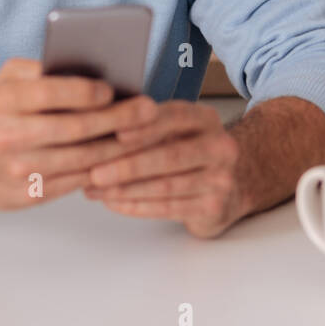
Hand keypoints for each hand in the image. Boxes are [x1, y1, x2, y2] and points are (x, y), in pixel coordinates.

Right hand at [0, 58, 158, 209]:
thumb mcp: (8, 80)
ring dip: (120, 147)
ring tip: (146, 134)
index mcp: (4, 100)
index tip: (113, 90)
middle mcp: (8, 136)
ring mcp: (18, 170)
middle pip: (76, 129)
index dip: (88, 92)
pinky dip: (104, 169)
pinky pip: (77, 181)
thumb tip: (97, 71)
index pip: (53, 93)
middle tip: (148, 110)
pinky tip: (124, 158)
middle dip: (118, 119)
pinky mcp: (29, 196)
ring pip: (83, 159)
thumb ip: (45, 70)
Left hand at [83, 101, 245, 238]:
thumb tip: (101, 123)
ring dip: (126, 190)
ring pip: (167, 186)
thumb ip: (148, 125)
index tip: (116, 132)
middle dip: (129, 165)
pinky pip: (169, 208)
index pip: (175, 117)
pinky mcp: (213, 207)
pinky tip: (114, 203)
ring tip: (96, 190)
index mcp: (207, 119)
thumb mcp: (177, 130)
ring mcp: (221, 179)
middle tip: (94, 172)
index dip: (145, 126)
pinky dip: (137, 206)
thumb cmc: (189, 153)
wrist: (230, 185)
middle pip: (171, 155)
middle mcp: (220, 147)